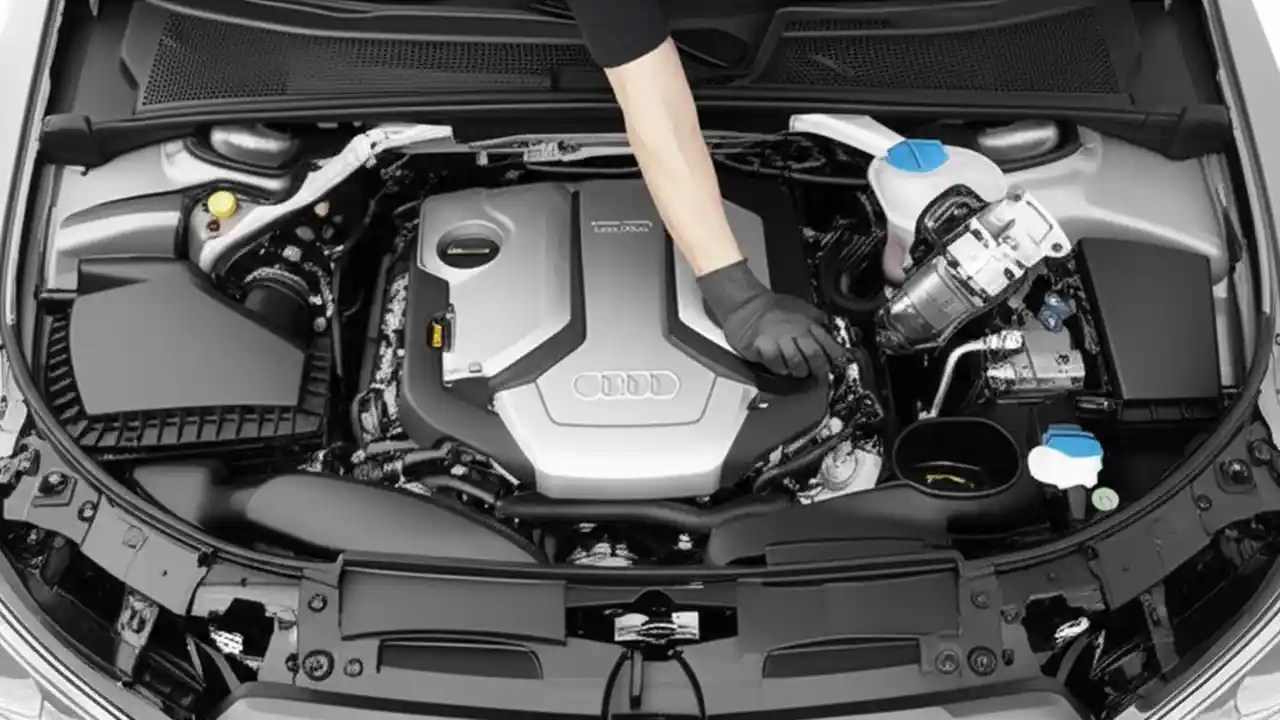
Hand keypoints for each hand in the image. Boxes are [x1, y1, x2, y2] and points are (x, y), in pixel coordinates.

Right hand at [698, 261, 846, 376]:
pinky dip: (780, 368)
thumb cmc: (775, 307)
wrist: (748, 306)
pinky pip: (775, 364)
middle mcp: (796, 333)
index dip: (835, 355)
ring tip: (799, 371)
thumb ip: (816, 319)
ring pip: (796, 363)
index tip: (837, 361)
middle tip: (818, 372)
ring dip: (800, 371)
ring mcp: (779, 341)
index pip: (828, 343)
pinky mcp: (763, 348)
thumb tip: (830, 328)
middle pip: (814, 356)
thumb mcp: (801, 307)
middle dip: (819, 367)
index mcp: (808, 324)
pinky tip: (781, 366)